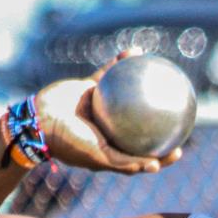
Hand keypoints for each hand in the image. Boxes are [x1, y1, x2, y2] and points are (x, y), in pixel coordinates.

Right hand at [34, 53, 183, 175]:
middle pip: (141, 126)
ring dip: (145, 84)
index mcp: (112, 149)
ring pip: (129, 95)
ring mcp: (101, 107)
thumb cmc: (67, 143)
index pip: (143, 155)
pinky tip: (135, 51)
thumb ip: (123, 163)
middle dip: (160, 120)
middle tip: (179, 112)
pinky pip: (110, 72)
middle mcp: (109, 129)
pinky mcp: (91, 87)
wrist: (38, 119)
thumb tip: (154, 166)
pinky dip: (121, 62)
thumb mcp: (97, 158)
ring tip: (163, 74)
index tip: (179, 149)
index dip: (162, 155)